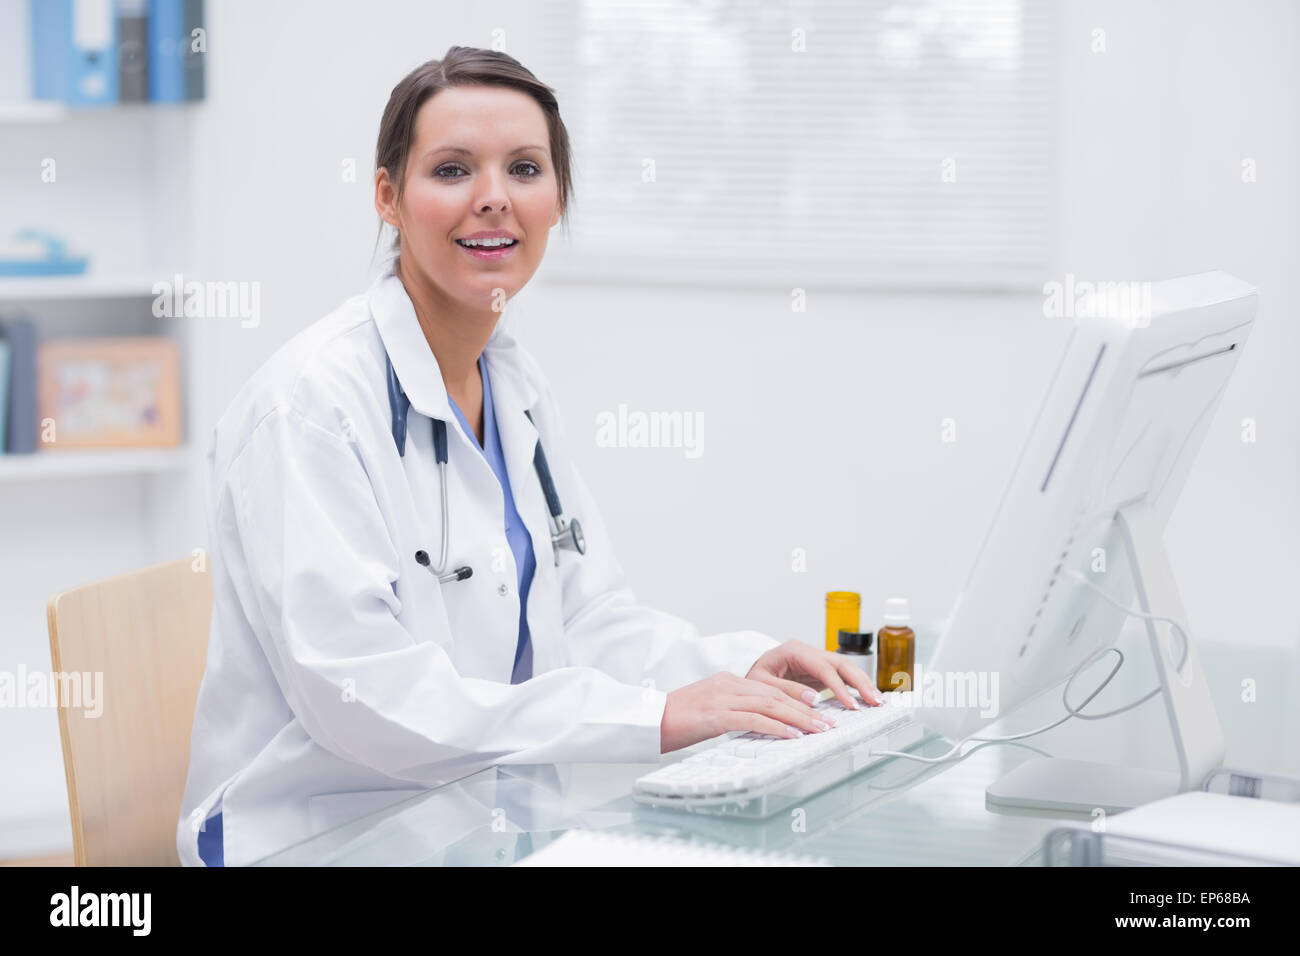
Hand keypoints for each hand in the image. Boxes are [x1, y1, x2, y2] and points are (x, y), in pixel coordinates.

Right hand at [659, 672, 833, 753]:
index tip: (817, 710)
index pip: (770, 689)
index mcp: (728, 682)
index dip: (796, 699)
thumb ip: (731, 711)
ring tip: (819, 730)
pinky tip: (792, 736)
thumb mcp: (708, 710)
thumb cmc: (675, 720)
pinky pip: (755, 720)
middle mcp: (729, 685)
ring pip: (771, 705)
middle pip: (776, 695)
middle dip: (806, 709)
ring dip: (799, 719)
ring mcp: (723, 698)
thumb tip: (755, 725)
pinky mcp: (716, 715)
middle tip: (828, 723)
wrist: (649, 720)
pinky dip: (777, 727)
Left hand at [745, 639, 883, 710]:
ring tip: (878, 701)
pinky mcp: (821, 670)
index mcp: (794, 650)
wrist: (751, 673)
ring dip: (863, 684)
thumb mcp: (761, 684)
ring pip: (846, 668)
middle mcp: (808, 651)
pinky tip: (868, 697)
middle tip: (875, 701)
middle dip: (860, 682)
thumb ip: (786, 689)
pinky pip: (842, 676)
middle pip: (840, 663)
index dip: (838, 686)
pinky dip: (856, 686)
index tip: (850, 704)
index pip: (823, 667)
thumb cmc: (754, 676)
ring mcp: (816, 659)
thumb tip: (813, 698)